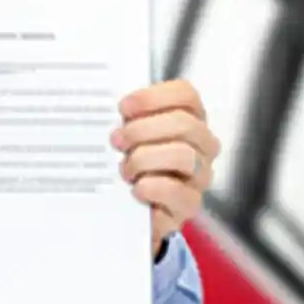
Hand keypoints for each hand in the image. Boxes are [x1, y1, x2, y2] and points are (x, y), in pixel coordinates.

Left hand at [111, 80, 219, 257]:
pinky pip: (177, 191)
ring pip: (183, 155)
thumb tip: (102, 107)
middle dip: (143, 130)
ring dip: (145, 159)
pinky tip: (136, 189)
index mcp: (188, 118)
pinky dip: (151, 188)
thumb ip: (124, 119)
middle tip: (116, 141)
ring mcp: (200, 175)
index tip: (123, 108)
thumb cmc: (130, 162)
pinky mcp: (190, 205)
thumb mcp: (126, 135)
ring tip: (125, 169)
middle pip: (185, 124)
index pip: (185, 95)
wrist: (129, 209)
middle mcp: (201, 144)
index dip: (153, 97)